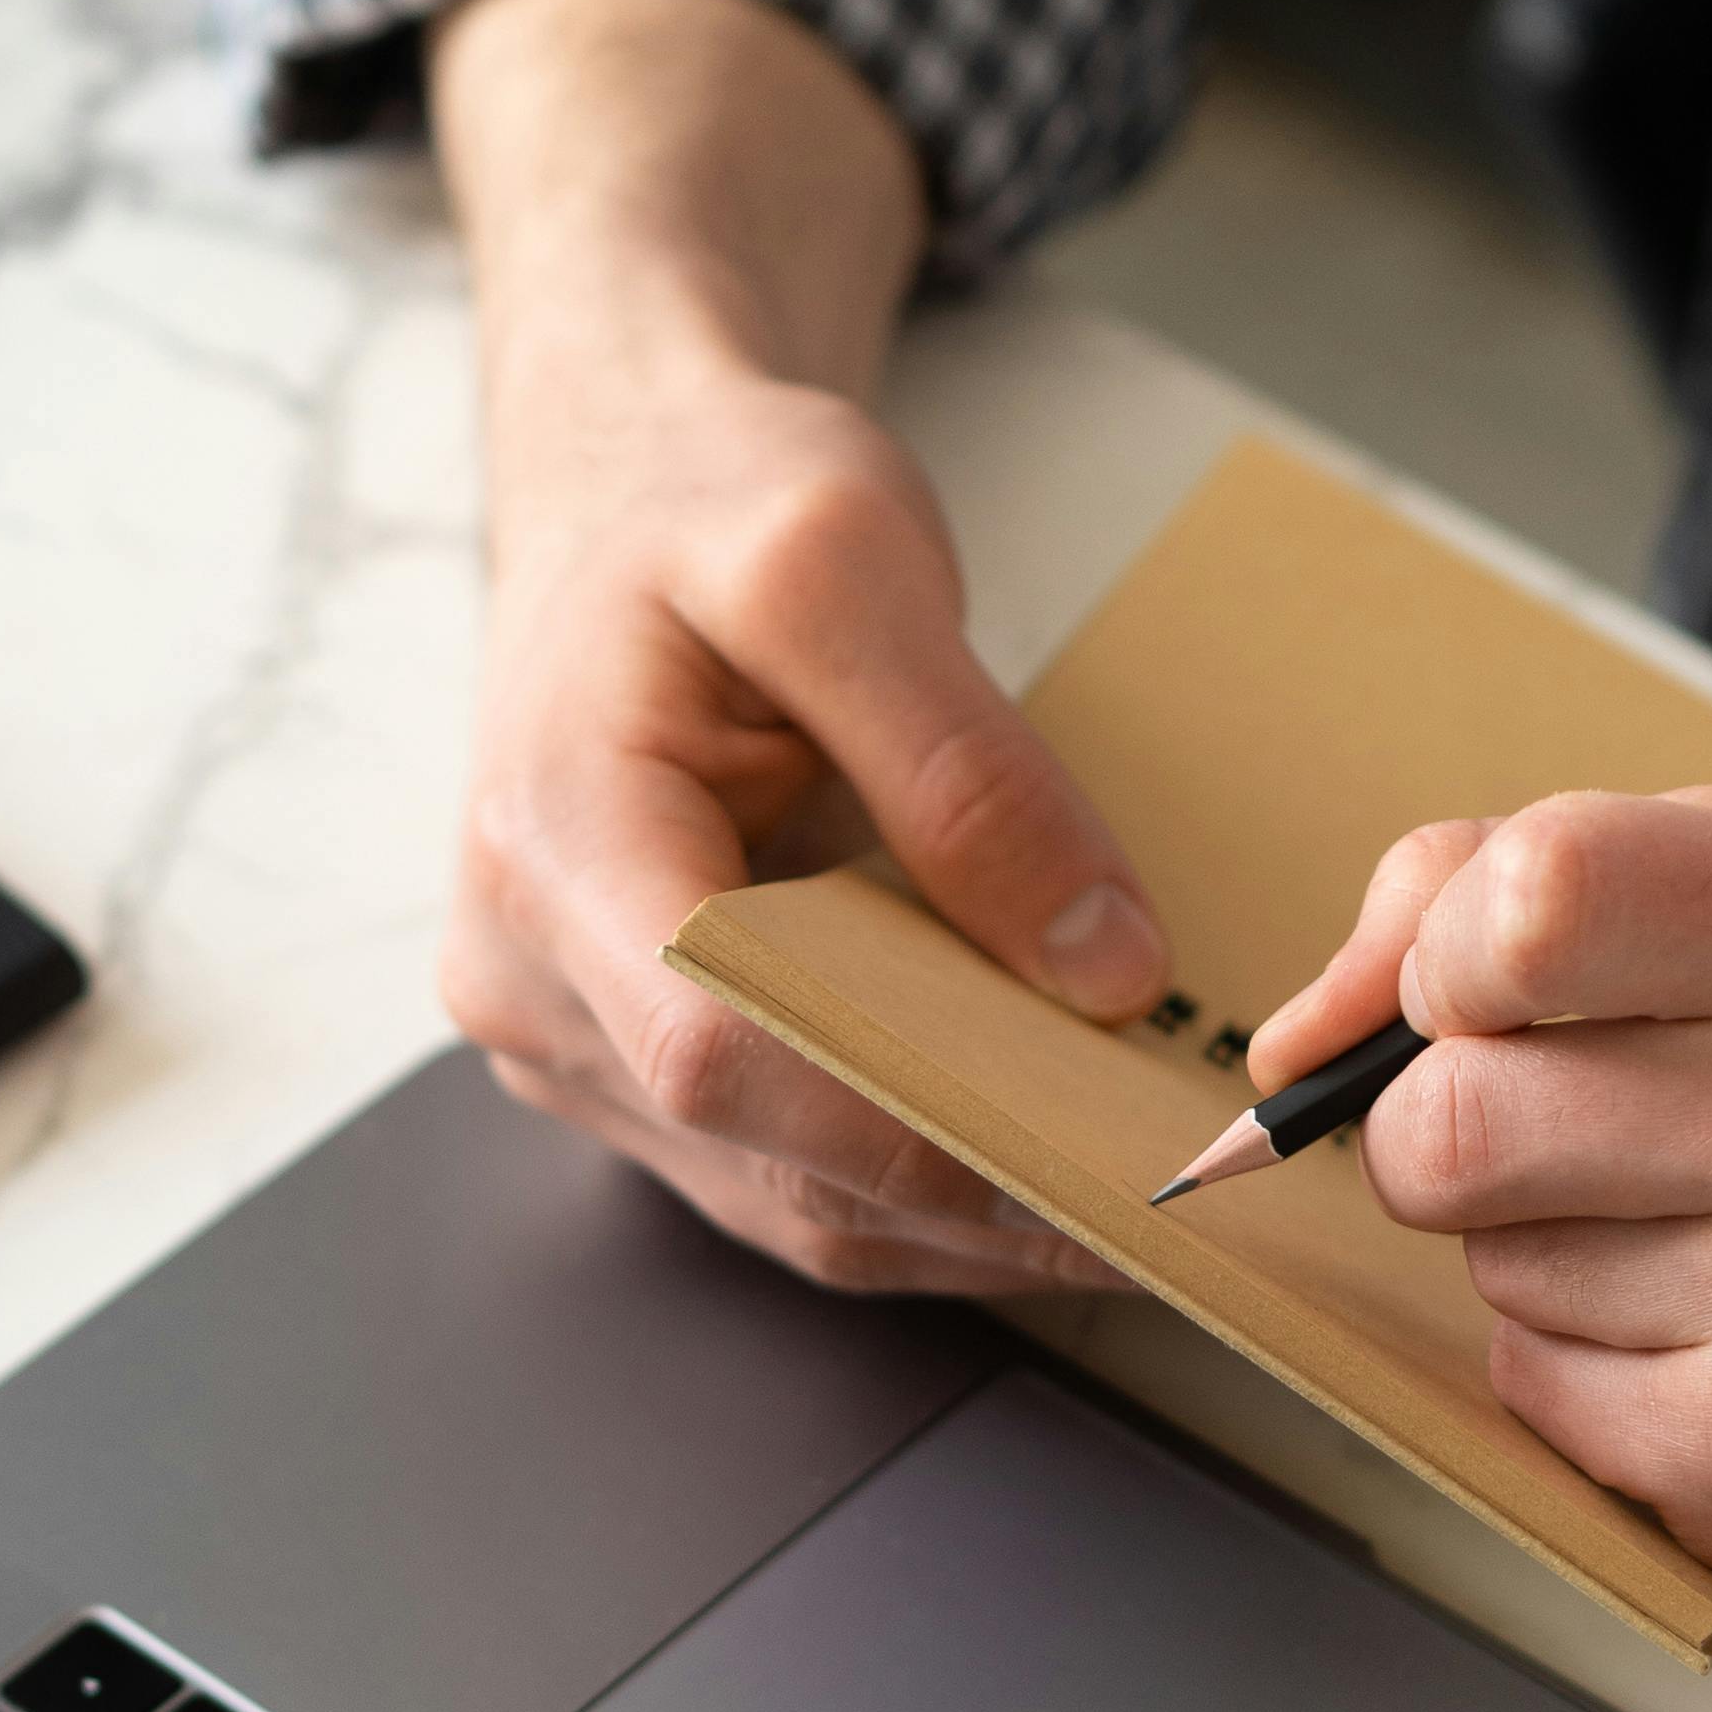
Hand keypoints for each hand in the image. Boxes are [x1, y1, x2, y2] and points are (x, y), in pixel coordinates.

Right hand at [434, 0, 1169, 1297]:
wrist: (629, 502)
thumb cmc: (710, 507)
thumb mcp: (846, 562)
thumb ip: (968, 769)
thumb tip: (1103, 972)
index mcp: (550, 842)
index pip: (719, 1043)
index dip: (914, 1114)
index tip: (1102, 1137)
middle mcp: (529, 978)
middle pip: (771, 1152)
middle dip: (986, 1179)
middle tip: (1183, 1184)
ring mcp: (573, 1044)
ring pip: (794, 1203)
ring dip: (978, 1209)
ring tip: (1150, 1182)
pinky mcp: (638, 1075)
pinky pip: (798, 1178)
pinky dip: (938, 1181)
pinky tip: (1059, 1155)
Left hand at [1258, 790, 1711, 1675]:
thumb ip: (1562, 894)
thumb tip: (1297, 1030)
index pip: (1524, 901)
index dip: (1439, 959)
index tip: (1480, 997)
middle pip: (1446, 1119)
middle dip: (1452, 1137)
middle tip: (1573, 1143)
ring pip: (1488, 1262)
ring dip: (1541, 1255)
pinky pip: (1535, 1390)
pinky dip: (1591, 1373)